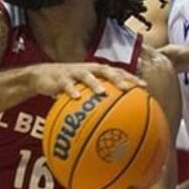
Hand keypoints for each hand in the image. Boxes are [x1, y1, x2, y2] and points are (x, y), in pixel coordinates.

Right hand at [29, 63, 145, 99]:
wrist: (43, 76)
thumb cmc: (70, 85)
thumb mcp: (85, 90)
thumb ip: (99, 100)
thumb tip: (117, 119)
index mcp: (97, 72)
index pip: (118, 72)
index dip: (131, 78)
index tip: (145, 87)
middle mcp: (89, 69)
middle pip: (106, 70)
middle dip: (118, 78)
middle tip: (127, 88)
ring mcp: (74, 72)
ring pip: (87, 76)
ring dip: (95, 84)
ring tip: (102, 93)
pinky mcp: (61, 78)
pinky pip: (67, 85)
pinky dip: (71, 90)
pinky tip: (76, 98)